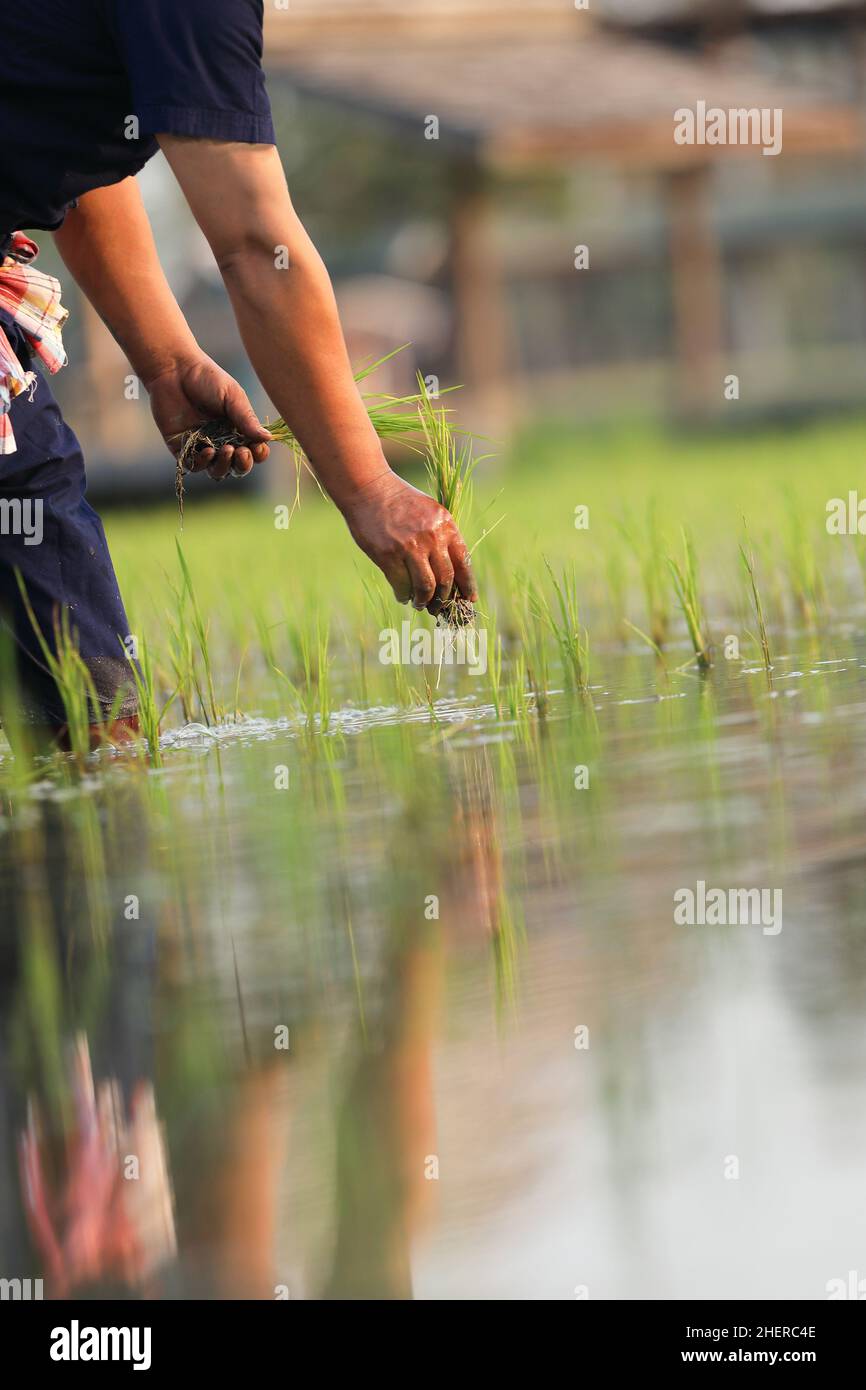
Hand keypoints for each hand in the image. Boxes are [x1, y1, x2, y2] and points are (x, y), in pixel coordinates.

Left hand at [146, 353, 270, 479]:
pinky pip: (193, 466)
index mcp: (237, 429)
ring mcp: (201, 446)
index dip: (258, 454)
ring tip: (225, 450)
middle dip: (242, 465)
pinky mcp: (181, 447)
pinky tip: (207, 451)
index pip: (253, 451)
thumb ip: (247, 419)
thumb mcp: (232, 397)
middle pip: (236, 466)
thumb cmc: (207, 378)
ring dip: (224, 466)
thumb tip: (268, 438)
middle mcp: (221, 441)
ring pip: (217, 471)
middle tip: (241, 452)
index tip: (257, 448)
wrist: (174, 370)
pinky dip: (202, 463)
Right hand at [342, 470, 475, 613]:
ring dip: (424, 601)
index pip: (463, 562)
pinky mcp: (388, 555)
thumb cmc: (399, 503)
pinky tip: (403, 596)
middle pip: (446, 579)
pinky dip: (404, 596)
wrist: (369, 489)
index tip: (469, 599)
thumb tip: (451, 575)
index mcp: (445, 525)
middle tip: (438, 607)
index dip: (468, 585)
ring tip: (420, 604)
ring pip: (426, 587)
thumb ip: (442, 537)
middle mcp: (431, 536)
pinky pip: (402, 586)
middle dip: (444, 598)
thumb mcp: (429, 512)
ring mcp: (409, 546)